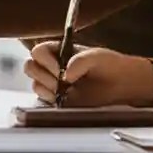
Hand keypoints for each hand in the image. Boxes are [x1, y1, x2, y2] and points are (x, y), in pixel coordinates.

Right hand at [23, 42, 152, 106]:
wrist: (122, 85)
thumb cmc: (110, 65)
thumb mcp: (97, 57)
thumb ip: (80, 61)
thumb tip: (65, 76)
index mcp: (59, 51)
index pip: (38, 51)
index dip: (45, 60)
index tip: (59, 67)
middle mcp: (52, 66)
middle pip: (30, 67)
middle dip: (44, 75)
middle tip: (62, 81)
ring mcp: (54, 84)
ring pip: (36, 85)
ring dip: (49, 88)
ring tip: (69, 89)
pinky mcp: (58, 101)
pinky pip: (44, 101)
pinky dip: (52, 100)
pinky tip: (67, 97)